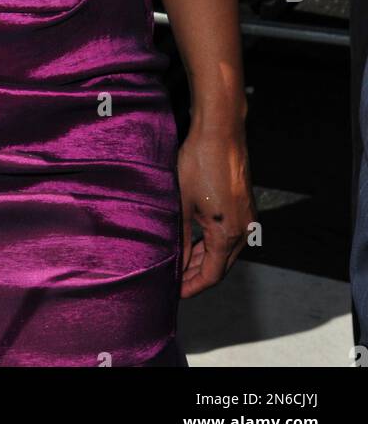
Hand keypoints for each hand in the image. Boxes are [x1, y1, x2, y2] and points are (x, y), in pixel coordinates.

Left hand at [176, 122, 255, 296]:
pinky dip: (214, 243)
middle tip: (175, 280)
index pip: (212, 275)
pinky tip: (196, 240)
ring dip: (206, 259)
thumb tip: (175, 263)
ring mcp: (248, 217)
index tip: (176, 292)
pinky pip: (231, 235)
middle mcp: (244, 230)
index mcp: (228, 234)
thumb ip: (181, 238)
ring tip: (182, 262)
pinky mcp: (246, 205)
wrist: (221, 131)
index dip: (193, 286)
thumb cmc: (199, 163)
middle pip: (222, 266)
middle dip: (198, 275)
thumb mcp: (182, 203)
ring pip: (227, 251)